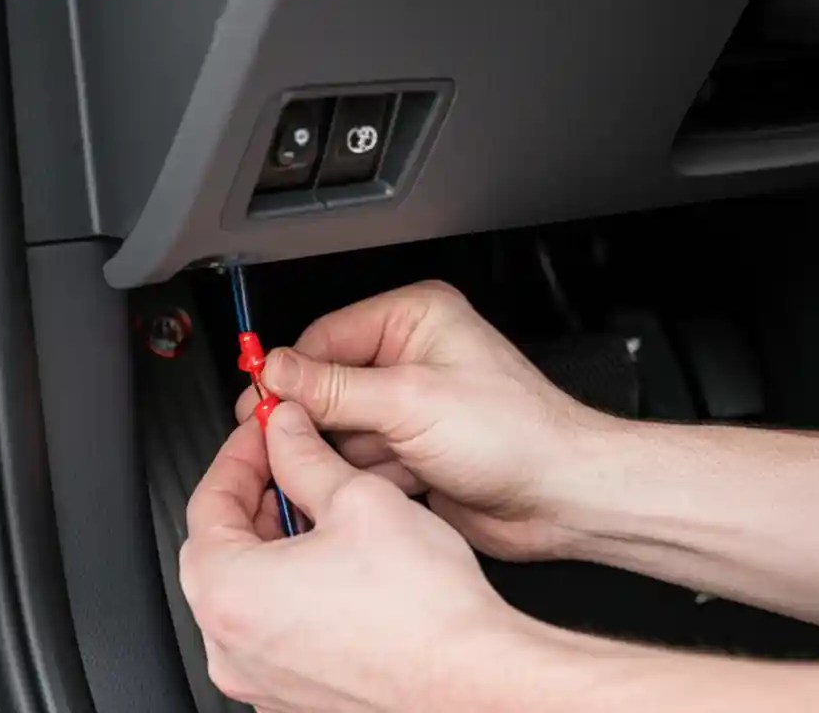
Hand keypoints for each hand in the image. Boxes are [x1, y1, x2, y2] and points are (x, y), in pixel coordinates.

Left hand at [181, 402, 518, 711]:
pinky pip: (276, 631)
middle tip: (294, 463)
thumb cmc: (424, 611)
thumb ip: (306, 456)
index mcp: (228, 592)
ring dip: (278, 545)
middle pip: (223, 548)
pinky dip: (294, 592)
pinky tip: (339, 569)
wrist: (473, 683)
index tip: (265, 431)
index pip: (209, 500)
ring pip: (250, 591)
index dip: (241, 453)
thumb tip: (286, 432)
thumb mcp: (358, 499)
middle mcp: (230, 645)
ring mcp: (259, 679)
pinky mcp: (292, 697)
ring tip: (327, 513)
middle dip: (260, 498)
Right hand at [236, 281, 609, 561]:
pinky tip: (392, 483)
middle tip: (294, 444)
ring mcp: (412, 407)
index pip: (325, 337)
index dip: (290, 373)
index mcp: (415, 320)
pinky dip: (367, 477)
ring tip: (370, 466)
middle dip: (318, 420)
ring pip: (341, 430)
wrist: (561, 497)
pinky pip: (363, 462)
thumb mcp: (410, 402)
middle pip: (327, 386)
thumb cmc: (517, 434)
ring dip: (347, 454)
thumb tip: (276, 371)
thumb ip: (334, 388)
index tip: (257, 402)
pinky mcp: (413, 451)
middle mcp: (412, 358)